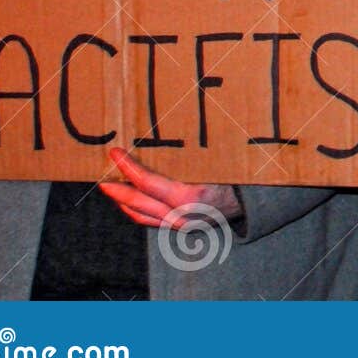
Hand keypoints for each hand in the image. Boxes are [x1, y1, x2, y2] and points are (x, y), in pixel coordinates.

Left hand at [99, 146, 242, 230]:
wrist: (255, 204)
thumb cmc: (239, 176)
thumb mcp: (218, 162)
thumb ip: (192, 153)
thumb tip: (167, 130)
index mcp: (189, 197)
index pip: (147, 183)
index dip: (127, 167)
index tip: (114, 153)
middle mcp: (181, 216)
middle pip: (138, 203)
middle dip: (117, 188)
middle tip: (102, 174)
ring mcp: (180, 225)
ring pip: (141, 215)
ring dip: (123, 201)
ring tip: (112, 187)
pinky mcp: (182, 228)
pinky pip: (151, 221)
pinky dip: (136, 210)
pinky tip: (131, 201)